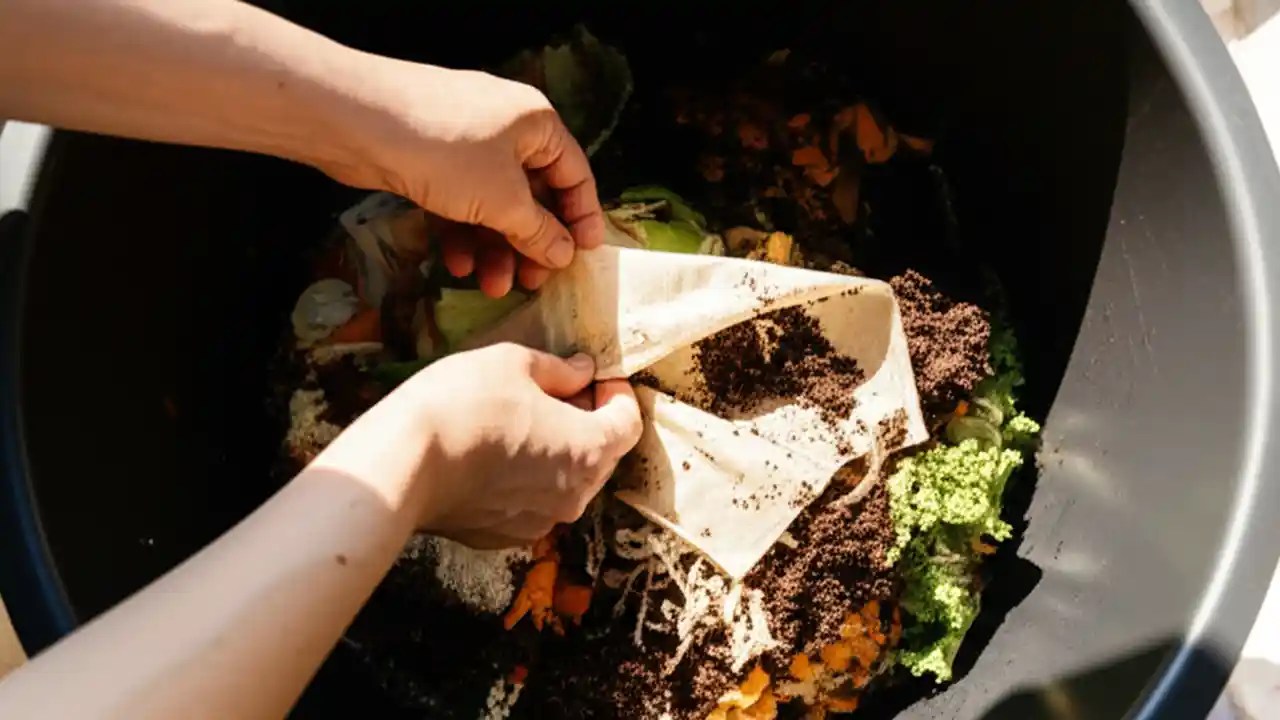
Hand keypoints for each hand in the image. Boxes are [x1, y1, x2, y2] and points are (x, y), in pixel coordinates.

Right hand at [328, 344, 641, 547]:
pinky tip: (497, 454)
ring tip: (525, 423)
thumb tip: (582, 372)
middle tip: (561, 393)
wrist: (402, 466)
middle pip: (602, 455)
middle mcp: (574, 495)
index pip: (628, 423)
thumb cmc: (463, 404)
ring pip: (566, 482)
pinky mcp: (504, 536)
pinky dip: (527, 480)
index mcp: (588, 451)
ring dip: (558, 453)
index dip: (618, 395)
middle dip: (590, 422)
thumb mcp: (513, 363)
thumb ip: (558, 370)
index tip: (598, 377)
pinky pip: (532, 503)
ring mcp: (539, 522)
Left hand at [329, 59, 606, 296]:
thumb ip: (539, 231)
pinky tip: (456, 265)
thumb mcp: (503, 200)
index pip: (575, 174)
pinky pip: (460, 201)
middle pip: (533, 194)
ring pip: (494, 204)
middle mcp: (506, 128)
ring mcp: (465, 142)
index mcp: (537, 123)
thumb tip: (565, 253)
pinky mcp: (432, 159)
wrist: (358, 122)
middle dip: (531, 243)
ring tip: (491, 286)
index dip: (582, 217)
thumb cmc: (445, 150)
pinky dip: (462, 232)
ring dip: (496, 248)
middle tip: (531, 283)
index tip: (581, 257)